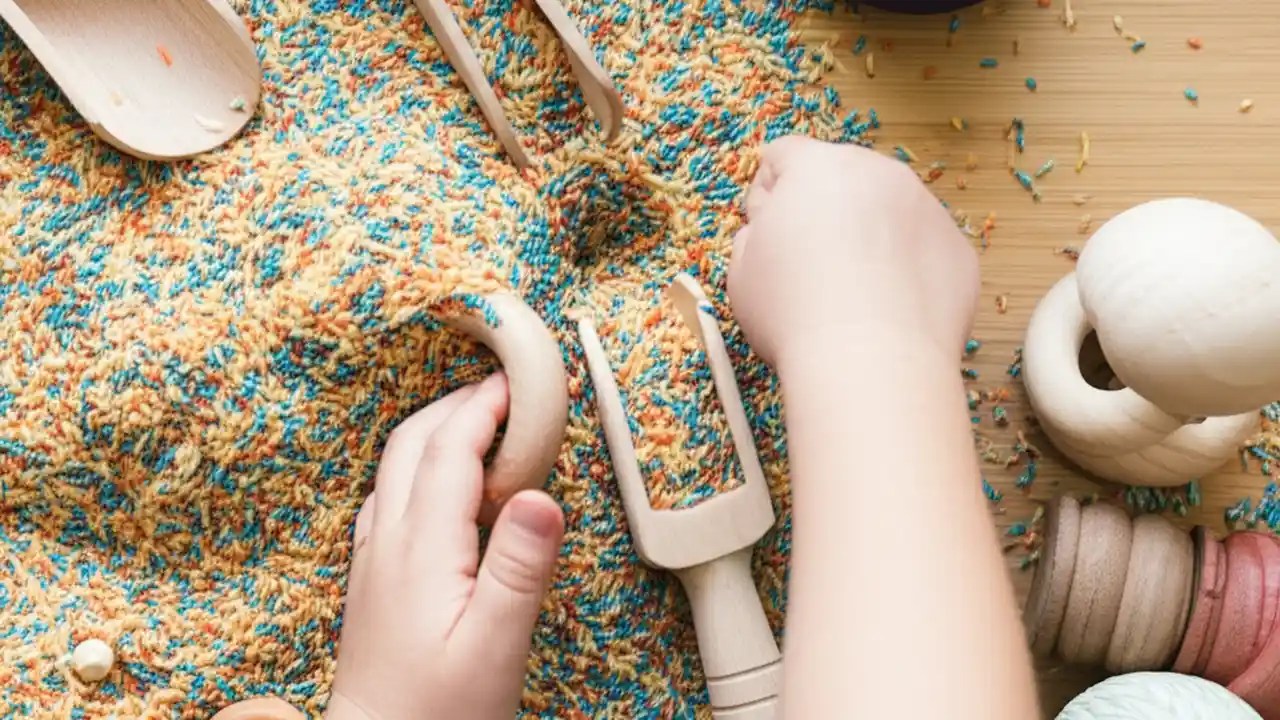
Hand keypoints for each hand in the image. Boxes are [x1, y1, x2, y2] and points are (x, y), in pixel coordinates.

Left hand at [326, 373, 565, 719]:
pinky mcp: (372, 578)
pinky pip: (388, 496)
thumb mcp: (495, 645)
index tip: (521, 383)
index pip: (451, 449)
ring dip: (436, 430)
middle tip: (506, 392)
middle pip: (413, 442)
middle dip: (458, 404)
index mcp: (422, 547)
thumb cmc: (439, 713)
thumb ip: (519, 567)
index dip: (486, 406)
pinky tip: (443, 485)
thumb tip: (541, 495)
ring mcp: (374, 558)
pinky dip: (420, 465)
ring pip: (394, 465)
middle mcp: (389, 541)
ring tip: (481, 424)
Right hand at [728, 136, 979, 371]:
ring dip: (871, 240)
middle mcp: (881, 174)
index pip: (784, 155)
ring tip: (851, 298)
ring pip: (890, 213)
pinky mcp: (959, 250)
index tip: (767, 234)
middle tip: (810, 270)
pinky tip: (887, 313)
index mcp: (820, 167)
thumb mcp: (742, 271)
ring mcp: (928, 210)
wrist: (870, 365)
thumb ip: (755, 233)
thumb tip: (771, 231)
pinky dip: (908, 273)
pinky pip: (925, 251)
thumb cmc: (795, 315)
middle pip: (843, 179)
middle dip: (825, 213)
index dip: (767, 195)